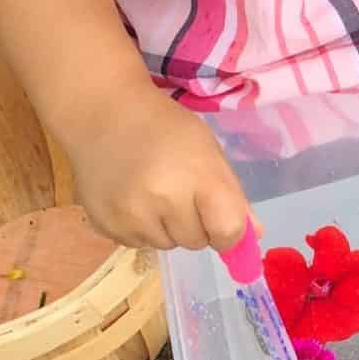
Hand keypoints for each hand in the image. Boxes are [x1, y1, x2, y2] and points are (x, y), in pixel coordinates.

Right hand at [65, 83, 254, 251]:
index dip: (229, 232)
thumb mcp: (209, 151)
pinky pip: (138, 245)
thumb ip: (232, 195)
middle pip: (197, 242)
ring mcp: (132, 216)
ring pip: (167, 245)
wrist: (105, 114)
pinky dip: (141, 229)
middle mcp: (165, 201)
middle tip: (181, 193)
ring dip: (167, 228)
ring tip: (154, 193)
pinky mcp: (106, 225)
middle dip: (196, 225)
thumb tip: (253, 236)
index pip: (227, 231)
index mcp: (200, 177)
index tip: (220, 220)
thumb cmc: (166, 128)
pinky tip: (133, 198)